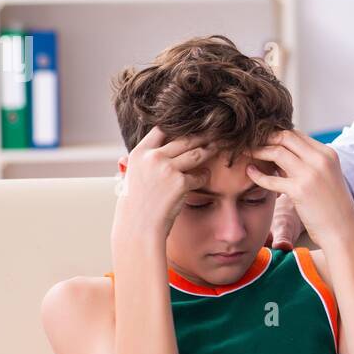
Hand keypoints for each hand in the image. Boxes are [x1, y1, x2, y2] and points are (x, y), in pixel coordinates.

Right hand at [113, 125, 217, 245]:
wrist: (138, 227)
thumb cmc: (138, 204)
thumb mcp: (134, 175)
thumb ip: (148, 160)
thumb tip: (165, 147)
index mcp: (139, 153)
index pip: (161, 129)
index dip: (178, 126)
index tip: (191, 126)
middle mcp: (153, 157)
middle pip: (185, 138)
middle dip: (202, 136)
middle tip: (216, 132)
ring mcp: (167, 169)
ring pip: (197, 153)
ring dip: (210, 151)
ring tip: (218, 148)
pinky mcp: (180, 183)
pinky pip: (200, 176)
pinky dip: (205, 177)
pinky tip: (205, 177)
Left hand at [246, 131, 353, 249]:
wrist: (343, 231)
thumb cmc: (333, 207)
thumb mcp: (326, 178)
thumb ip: (309, 164)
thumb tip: (283, 155)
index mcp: (328, 154)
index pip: (297, 134)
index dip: (277, 135)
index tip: (263, 140)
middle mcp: (320, 160)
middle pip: (286, 137)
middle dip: (265, 137)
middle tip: (250, 142)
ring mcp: (310, 174)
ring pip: (277, 151)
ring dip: (258, 151)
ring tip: (245, 153)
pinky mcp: (299, 191)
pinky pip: (271, 178)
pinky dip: (257, 174)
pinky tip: (250, 172)